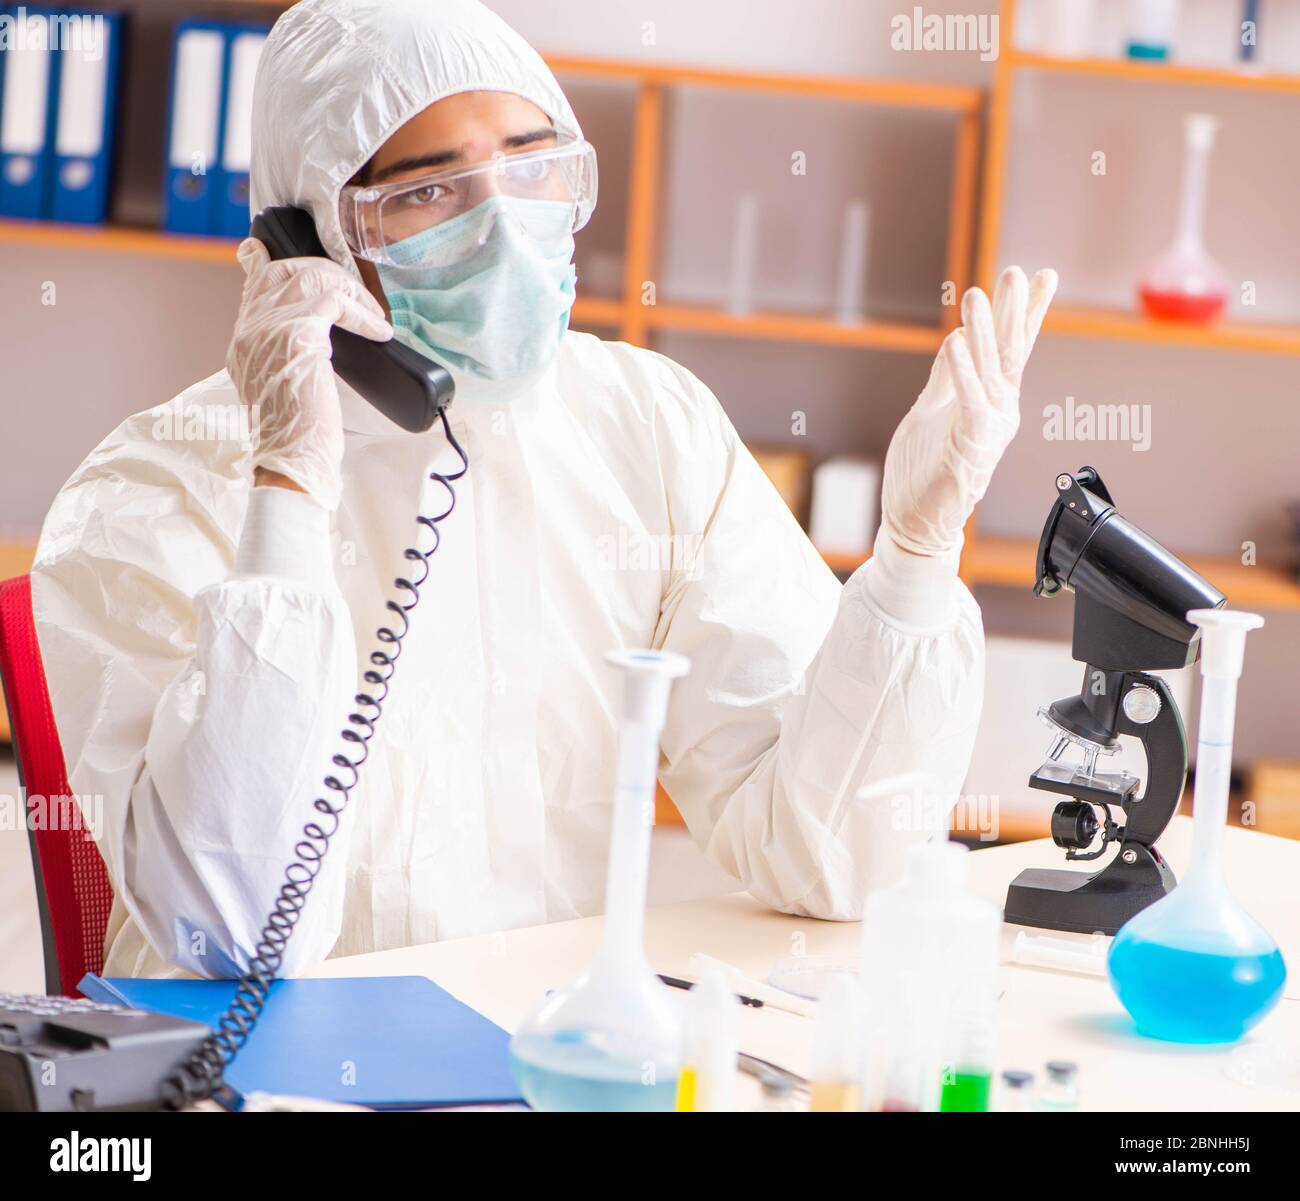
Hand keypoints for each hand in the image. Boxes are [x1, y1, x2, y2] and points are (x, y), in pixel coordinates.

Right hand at [226, 238, 391, 508]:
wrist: (292, 458)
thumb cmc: (297, 434)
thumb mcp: (283, 386)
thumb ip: (287, 355)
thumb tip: (315, 339)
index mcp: (243, 342)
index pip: (256, 282)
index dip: (286, 266)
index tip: (316, 271)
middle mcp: (249, 330)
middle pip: (281, 269)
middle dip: (323, 273)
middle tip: (354, 293)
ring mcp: (268, 329)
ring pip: (308, 277)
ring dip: (348, 290)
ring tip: (372, 312)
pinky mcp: (296, 335)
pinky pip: (334, 302)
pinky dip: (362, 313)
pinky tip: (379, 330)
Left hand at [880, 267, 1057, 557]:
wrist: (915, 523)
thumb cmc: (922, 472)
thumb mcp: (931, 409)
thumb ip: (946, 377)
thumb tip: (956, 338)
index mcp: (991, 401)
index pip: (1011, 349)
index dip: (1025, 312)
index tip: (1041, 275)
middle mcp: (998, 411)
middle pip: (1010, 353)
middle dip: (1015, 311)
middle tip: (1020, 271)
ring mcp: (988, 429)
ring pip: (990, 372)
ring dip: (985, 331)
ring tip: (979, 293)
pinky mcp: (969, 446)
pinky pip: (968, 401)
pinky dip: (962, 371)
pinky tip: (957, 341)